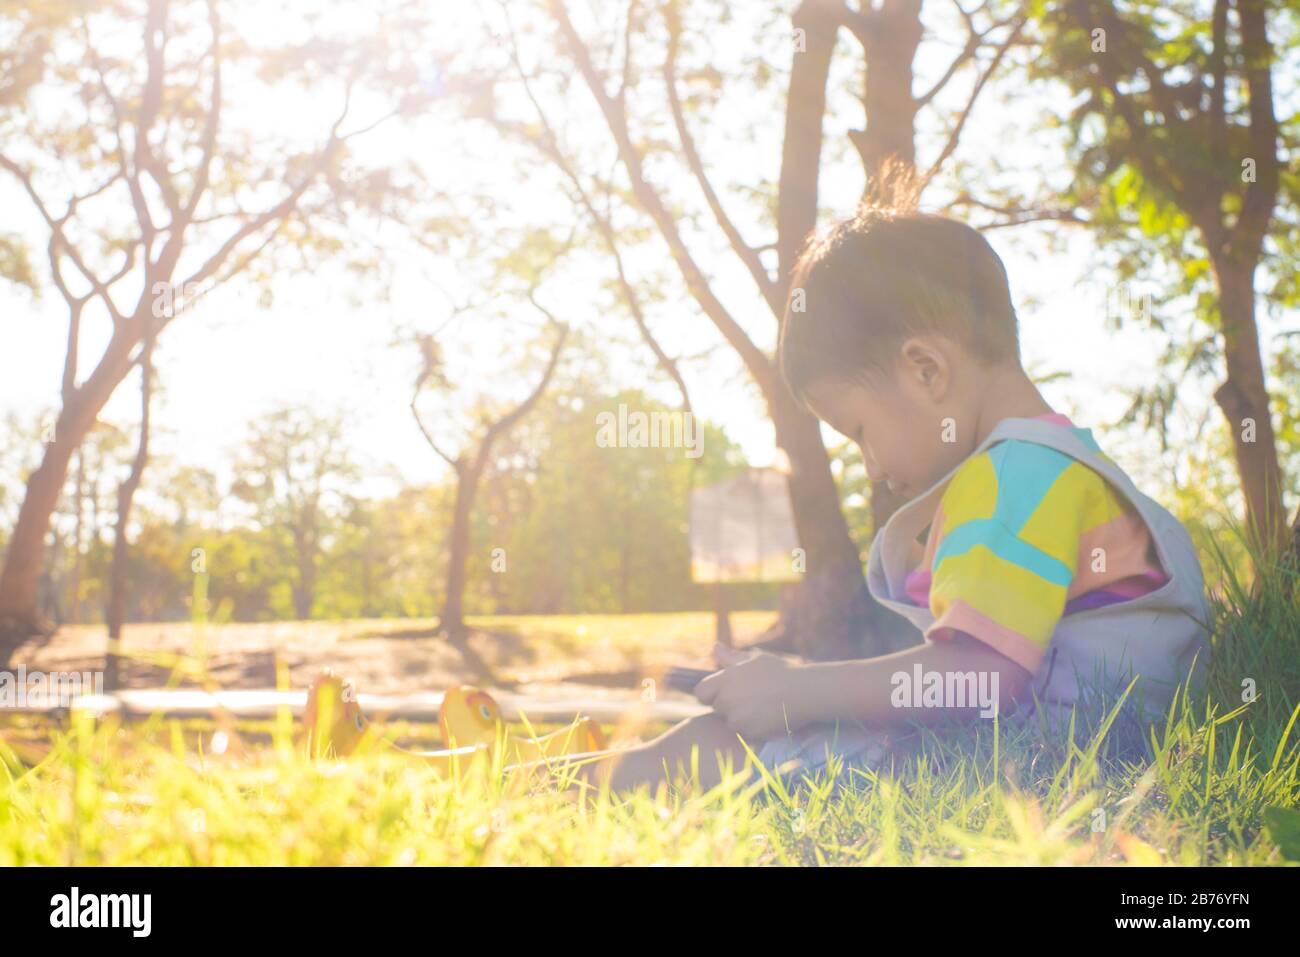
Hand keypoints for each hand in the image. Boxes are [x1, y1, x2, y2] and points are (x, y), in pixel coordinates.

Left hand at [693, 644, 808, 741]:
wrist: (803, 692)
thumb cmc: (780, 671)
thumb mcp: (755, 659)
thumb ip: (731, 657)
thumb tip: (715, 647)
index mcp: (725, 679)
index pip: (701, 692)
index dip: (711, 693)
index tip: (724, 691)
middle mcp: (727, 700)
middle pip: (717, 707)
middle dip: (728, 704)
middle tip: (751, 697)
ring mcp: (738, 718)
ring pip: (731, 722)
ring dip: (740, 718)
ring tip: (761, 706)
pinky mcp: (750, 733)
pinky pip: (745, 733)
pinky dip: (753, 728)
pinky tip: (768, 717)